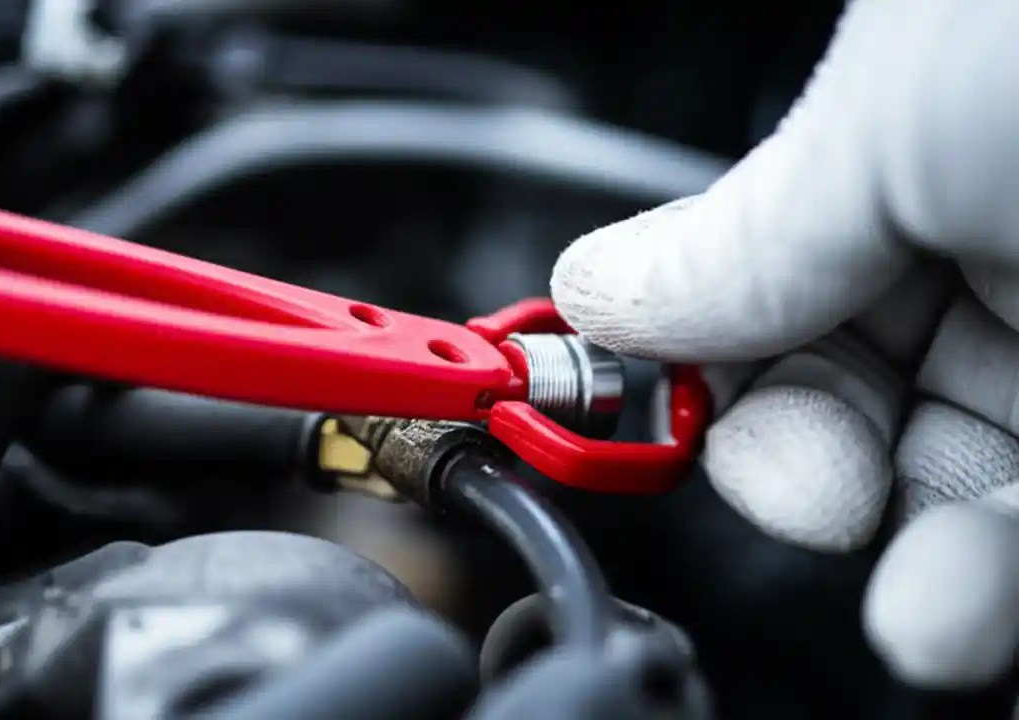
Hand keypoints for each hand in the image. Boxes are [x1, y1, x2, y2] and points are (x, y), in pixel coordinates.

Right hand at [552, 0, 1018, 690]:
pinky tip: (957, 624)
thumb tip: (591, 296)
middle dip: (800, 474)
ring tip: (928, 620)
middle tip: (798, 491)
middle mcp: (991, 255)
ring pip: (954, 499)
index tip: (611, 426)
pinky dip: (991, 604)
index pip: (761, 303)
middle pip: (848, 415)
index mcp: (903, 168)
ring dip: (923, 575)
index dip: (683, 370)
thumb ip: (739, 238)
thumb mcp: (896, 115)